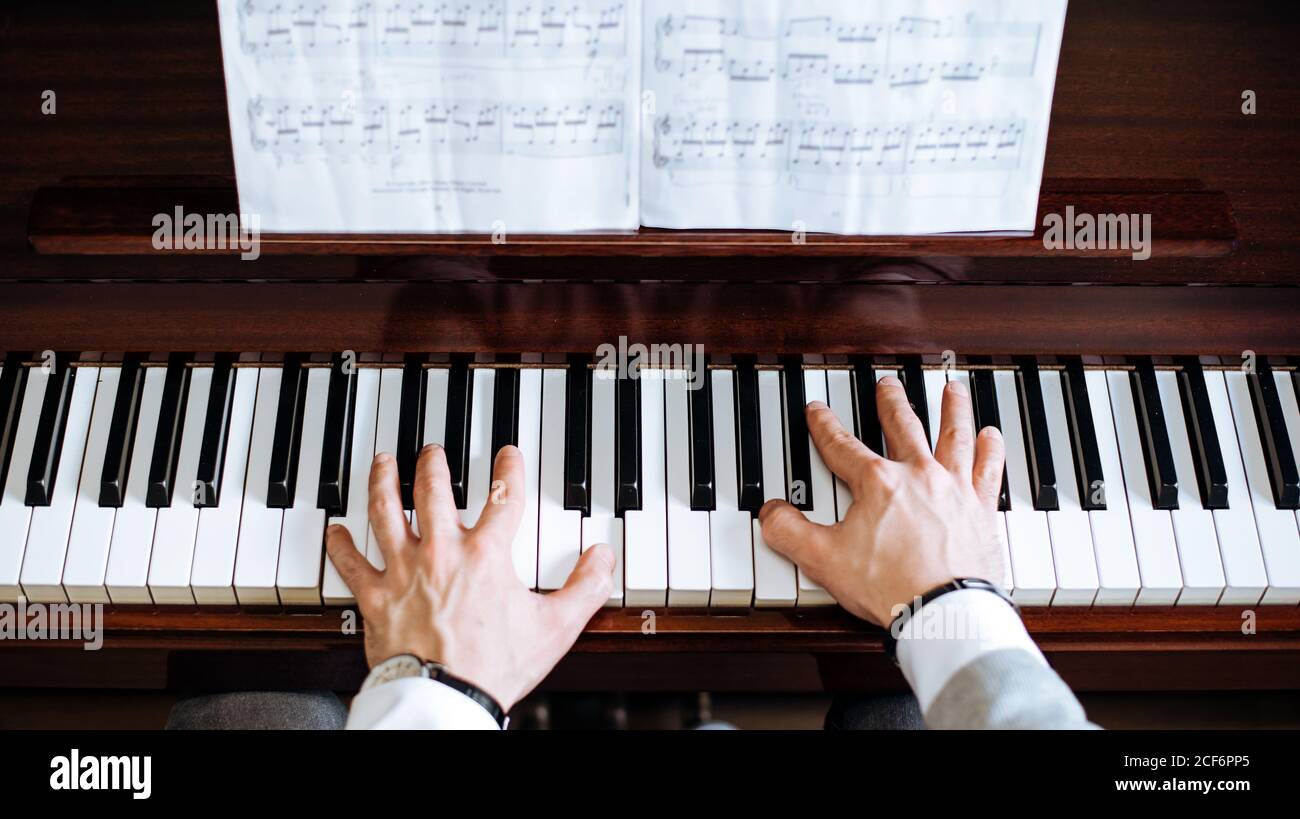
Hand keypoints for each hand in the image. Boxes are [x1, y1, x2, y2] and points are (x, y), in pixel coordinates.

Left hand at [325, 444, 615, 710]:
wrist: (445, 698)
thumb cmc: (493, 667)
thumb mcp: (555, 627)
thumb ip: (585, 588)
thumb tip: (602, 559)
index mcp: (486, 555)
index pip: (503, 496)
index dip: (509, 469)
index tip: (508, 455)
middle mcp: (441, 553)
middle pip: (432, 491)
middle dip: (434, 464)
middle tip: (433, 450)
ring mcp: (403, 572)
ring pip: (386, 512)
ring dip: (383, 482)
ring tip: (384, 463)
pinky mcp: (375, 597)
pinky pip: (352, 563)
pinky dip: (341, 544)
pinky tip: (337, 530)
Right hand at [759, 376, 1005, 625]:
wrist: (945, 613)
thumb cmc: (891, 587)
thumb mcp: (823, 560)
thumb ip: (790, 532)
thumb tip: (770, 513)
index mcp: (877, 483)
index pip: (841, 445)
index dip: (824, 425)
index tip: (817, 411)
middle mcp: (919, 475)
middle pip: (903, 427)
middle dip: (891, 403)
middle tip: (888, 386)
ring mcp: (954, 489)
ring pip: (954, 435)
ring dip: (951, 410)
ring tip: (950, 390)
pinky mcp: (981, 509)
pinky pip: (988, 469)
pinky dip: (990, 449)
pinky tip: (991, 436)